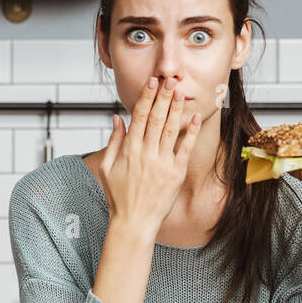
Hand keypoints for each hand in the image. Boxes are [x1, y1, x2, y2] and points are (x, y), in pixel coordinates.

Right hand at [98, 75, 201, 231]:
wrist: (133, 222)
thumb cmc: (118, 197)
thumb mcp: (106, 167)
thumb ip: (113, 141)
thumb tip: (117, 118)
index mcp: (129, 150)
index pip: (139, 116)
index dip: (146, 97)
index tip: (152, 82)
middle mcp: (146, 153)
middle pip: (157, 118)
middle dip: (164, 97)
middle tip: (170, 80)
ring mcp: (162, 163)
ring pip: (171, 129)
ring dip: (177, 109)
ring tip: (181, 92)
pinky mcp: (176, 173)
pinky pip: (185, 148)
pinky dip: (191, 132)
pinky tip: (195, 117)